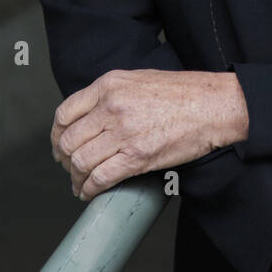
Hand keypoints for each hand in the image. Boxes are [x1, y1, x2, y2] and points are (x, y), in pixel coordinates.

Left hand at [50, 68, 247, 200]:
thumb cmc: (184, 92)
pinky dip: (90, 189)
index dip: (57, 135)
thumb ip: (111, 94)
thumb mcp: (139, 80)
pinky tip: (91, 192)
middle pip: (69, 141)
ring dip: (76, 179)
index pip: (65, 113)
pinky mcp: (138, 156)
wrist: (214, 105)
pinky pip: (101, 178)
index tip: (61, 146)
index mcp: (109, 85)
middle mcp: (111, 107)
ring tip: (80, 185)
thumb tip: (91, 116)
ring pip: (81, 162)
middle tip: (70, 168)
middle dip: (64, 160)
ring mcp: (124, 132)